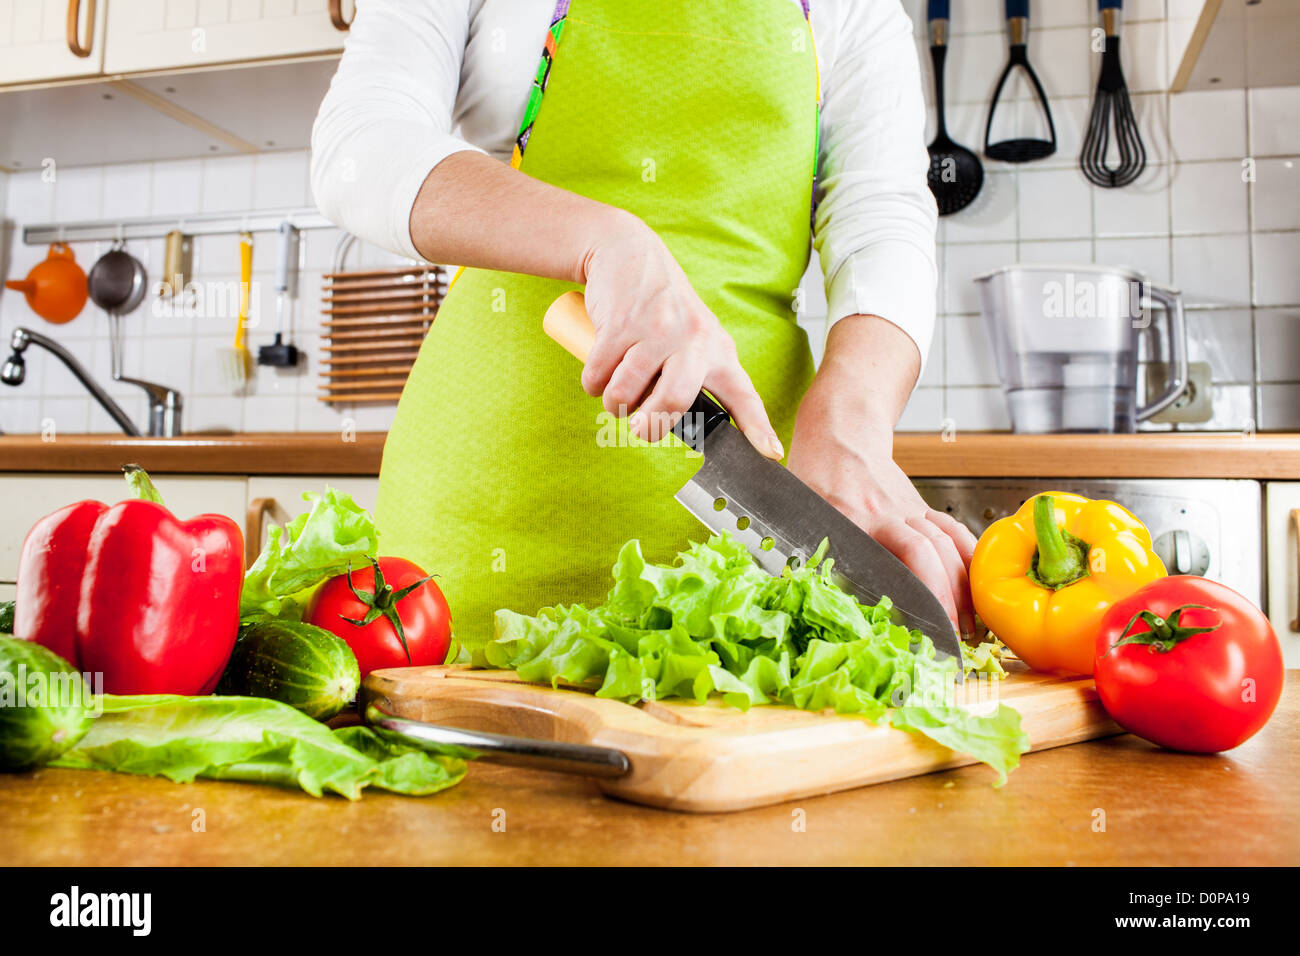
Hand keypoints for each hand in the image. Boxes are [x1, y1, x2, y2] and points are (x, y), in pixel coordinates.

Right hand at [578, 218, 783, 459]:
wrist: (628, 252)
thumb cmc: (660, 307)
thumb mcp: (693, 336)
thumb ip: (693, 376)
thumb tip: (676, 424)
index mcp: (717, 350)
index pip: (743, 395)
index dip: (757, 428)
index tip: (770, 454)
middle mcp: (694, 339)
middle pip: (676, 401)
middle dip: (650, 427)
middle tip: (639, 429)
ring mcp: (657, 329)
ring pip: (627, 392)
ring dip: (614, 403)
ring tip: (614, 395)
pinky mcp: (622, 324)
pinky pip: (600, 375)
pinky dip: (593, 383)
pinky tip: (598, 374)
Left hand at [787, 380, 976, 636]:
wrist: (840, 432)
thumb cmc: (813, 475)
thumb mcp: (794, 512)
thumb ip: (802, 551)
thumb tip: (798, 596)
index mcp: (855, 517)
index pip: (896, 557)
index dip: (916, 592)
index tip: (919, 628)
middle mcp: (889, 513)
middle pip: (929, 553)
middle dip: (945, 599)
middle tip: (950, 640)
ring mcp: (910, 509)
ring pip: (948, 545)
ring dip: (963, 586)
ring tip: (968, 627)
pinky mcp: (921, 509)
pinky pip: (953, 533)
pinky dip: (969, 561)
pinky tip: (977, 589)